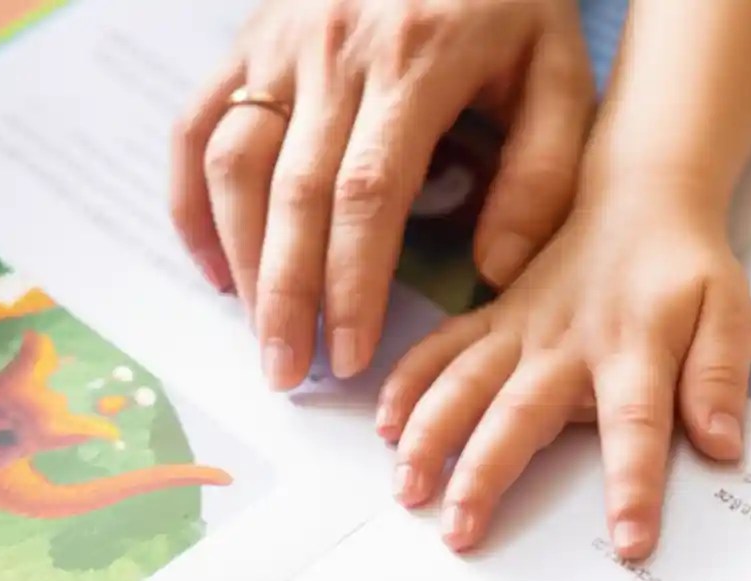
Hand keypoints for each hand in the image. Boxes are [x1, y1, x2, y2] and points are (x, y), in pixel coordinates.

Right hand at [170, 0, 593, 386]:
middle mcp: (335, 50)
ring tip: (259, 336)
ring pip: (234, 162)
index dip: (352, 281)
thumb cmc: (513, 2)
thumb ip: (540, 170)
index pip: (369, 192)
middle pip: (294, 191)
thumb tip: (492, 271)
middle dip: (287, 294)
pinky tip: (214, 266)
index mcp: (417, 61)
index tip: (348, 353)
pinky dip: (192, 199)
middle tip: (286, 374)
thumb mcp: (558, 72)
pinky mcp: (250, 39)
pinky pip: (199, 124)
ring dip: (240, 258)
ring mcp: (280, 40)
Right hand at [376, 178, 750, 560]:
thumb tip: (723, 446)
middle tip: (459, 532)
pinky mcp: (493, 318)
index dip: (633, 484)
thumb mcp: (728, 312)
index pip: (637, 424)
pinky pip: (442, 348)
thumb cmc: (686, 269)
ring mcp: (521, 329)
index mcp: (635, 346)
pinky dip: (409, 382)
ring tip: (405, 489)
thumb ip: (719, 377)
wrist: (639, 198)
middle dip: (486, 472)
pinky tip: (384, 423)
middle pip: (521, 412)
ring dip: (431, 434)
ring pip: (465, 382)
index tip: (628, 543)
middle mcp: (568, 342)